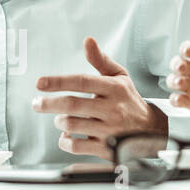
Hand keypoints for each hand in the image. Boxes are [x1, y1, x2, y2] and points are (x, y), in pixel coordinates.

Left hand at [34, 37, 166, 159]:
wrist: (152, 130)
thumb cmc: (128, 100)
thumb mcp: (119, 77)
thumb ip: (101, 60)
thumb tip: (88, 41)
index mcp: (114, 88)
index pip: (82, 82)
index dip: (58, 82)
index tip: (39, 83)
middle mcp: (112, 109)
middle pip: (72, 105)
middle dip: (49, 104)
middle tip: (37, 103)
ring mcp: (110, 130)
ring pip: (72, 125)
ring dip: (59, 122)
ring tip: (59, 118)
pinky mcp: (107, 149)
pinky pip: (77, 146)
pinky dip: (65, 141)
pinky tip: (66, 136)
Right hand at [167, 43, 189, 108]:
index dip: (187, 48)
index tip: (187, 51)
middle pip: (180, 63)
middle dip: (177, 64)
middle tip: (182, 68)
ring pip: (175, 80)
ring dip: (173, 80)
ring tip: (181, 84)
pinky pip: (178, 100)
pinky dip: (175, 99)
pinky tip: (180, 100)